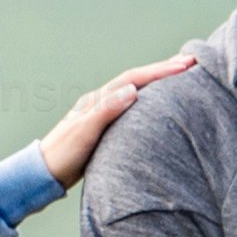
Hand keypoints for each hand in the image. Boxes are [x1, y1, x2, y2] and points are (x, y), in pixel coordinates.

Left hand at [38, 53, 201, 188]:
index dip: (160, 71)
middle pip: (137, 80)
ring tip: (182, 75)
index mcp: (98, 100)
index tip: (186, 65)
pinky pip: (134, 106)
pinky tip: (161, 104)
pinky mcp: (105, 127)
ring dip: (158, 81)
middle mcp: (101, 102)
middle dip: (164, 70)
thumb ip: (106, 111)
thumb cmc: (62, 155)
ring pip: (136, 90)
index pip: (134, 78)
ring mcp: (103, 113)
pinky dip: (150, 99)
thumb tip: (133, 90)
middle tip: (193, 62)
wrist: (43, 174)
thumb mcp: (83, 133)